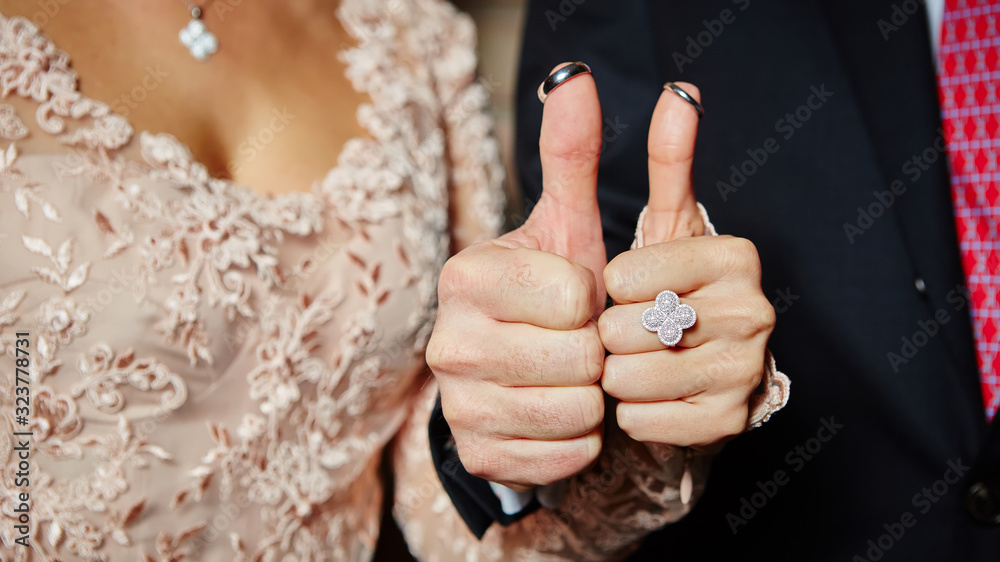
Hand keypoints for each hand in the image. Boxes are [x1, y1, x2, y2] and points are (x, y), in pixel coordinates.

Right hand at [427, 64, 607, 489]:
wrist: (514, 372)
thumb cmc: (548, 295)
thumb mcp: (563, 226)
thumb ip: (570, 156)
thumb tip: (576, 79)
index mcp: (465, 276)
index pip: (576, 295)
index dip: (594, 299)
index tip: (576, 298)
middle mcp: (447, 342)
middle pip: (578, 357)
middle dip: (595, 352)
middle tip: (576, 342)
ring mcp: (457, 405)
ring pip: (575, 411)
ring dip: (591, 397)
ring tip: (569, 376)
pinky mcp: (476, 455)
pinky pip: (565, 457)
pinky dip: (578, 441)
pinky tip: (558, 414)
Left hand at [598, 84, 774, 447]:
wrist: (698, 366)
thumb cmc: (672, 288)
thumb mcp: (668, 223)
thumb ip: (672, 159)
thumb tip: (681, 92)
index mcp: (735, 256)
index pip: (624, 277)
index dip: (611, 287)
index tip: (631, 288)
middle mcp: (753, 312)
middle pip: (624, 331)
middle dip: (612, 333)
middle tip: (635, 329)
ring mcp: (746, 371)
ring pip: (629, 379)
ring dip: (619, 375)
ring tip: (642, 360)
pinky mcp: (728, 422)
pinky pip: (642, 420)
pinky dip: (634, 412)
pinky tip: (655, 394)